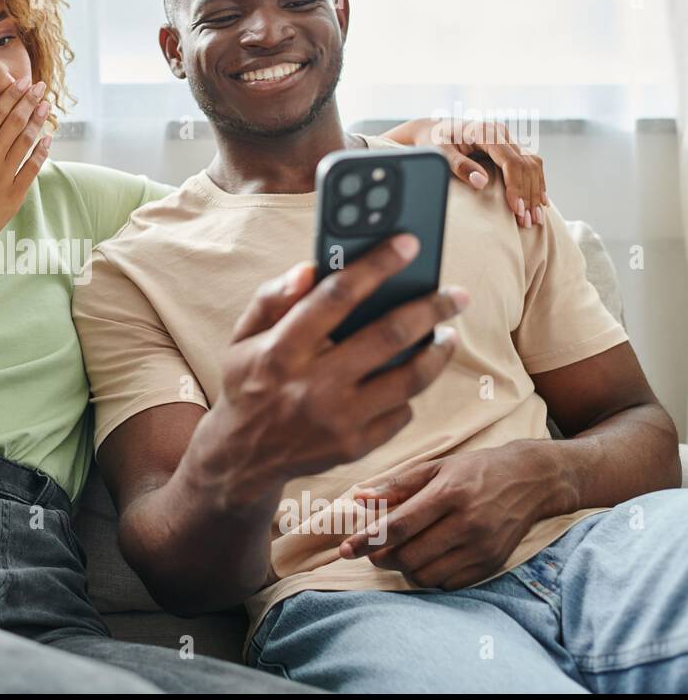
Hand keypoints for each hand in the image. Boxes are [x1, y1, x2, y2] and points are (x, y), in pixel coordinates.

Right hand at [0, 78, 51, 264]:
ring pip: (25, 143)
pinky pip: (32, 170)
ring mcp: (4, 179)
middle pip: (14, 123)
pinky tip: (48, 140)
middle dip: (28, 102)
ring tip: (46, 106)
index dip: (11, 96)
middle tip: (40, 86)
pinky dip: (41, 153)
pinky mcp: (12, 198)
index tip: (23, 82)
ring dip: (37, 122)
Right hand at [195, 234, 468, 514]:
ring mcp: (337, 419)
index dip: (376, 265)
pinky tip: (409, 376)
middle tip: (455, 295)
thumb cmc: (249, 382)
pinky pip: (401, 412)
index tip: (408, 244)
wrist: (244, 456)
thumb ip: (272, 299)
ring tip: (446, 335)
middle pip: (388, 336)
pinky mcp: (355, 446)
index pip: (335, 296)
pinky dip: (409, 391)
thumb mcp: (244, 337)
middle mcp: (311, 385)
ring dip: (437, 352)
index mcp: (281, 350)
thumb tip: (310, 269)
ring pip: (409, 379)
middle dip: (431, 308)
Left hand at [338, 439, 557, 588]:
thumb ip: (395, 486)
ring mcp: (482, 547)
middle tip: (375, 550)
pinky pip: (448, 583)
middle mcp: (467, 523)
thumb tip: (358, 499)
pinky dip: (429, 576)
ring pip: (426, 575)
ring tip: (402, 552)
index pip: (398, 526)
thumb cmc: (475, 470)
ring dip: (404, 569)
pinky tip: (428, 559)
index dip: (367, 541)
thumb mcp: (435, 467)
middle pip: (409, 557)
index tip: (345, 549)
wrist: (530, 480)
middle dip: (382, 558)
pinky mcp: (492, 564)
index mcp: (448, 494)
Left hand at [387, 117, 547, 227]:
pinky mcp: (508, 146)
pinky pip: (529, 164)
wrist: (433, 128)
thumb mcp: (440, 153)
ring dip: (535, 191)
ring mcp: (506, 138)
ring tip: (536, 217)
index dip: (516, 187)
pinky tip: (539, 202)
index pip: (510, 161)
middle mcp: (500, 132)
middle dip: (528, 194)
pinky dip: (535, 183)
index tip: (516, 209)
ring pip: (532, 164)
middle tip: (527, 221)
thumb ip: (459, 166)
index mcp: (485, 132)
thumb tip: (481, 182)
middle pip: (525, 165)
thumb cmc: (434, 141)